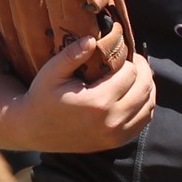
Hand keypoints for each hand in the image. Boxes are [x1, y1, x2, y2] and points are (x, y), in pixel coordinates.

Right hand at [5, 41, 156, 153]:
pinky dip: (145, 105)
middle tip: (135, 60)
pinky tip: (135, 93)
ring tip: (137, 74)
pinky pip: (143, 121)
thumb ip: (72, 55)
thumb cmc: (41, 97)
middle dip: (143, 71)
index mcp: (97, 102)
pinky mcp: (116, 142)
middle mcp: (111, 121)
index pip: (131, 74)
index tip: (124, 52)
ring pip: (148, 105)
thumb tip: (92, 38)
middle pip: (144, 89)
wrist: (33, 130)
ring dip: (147, 87)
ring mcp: (116, 135)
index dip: (130, 60)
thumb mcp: (51, 72)